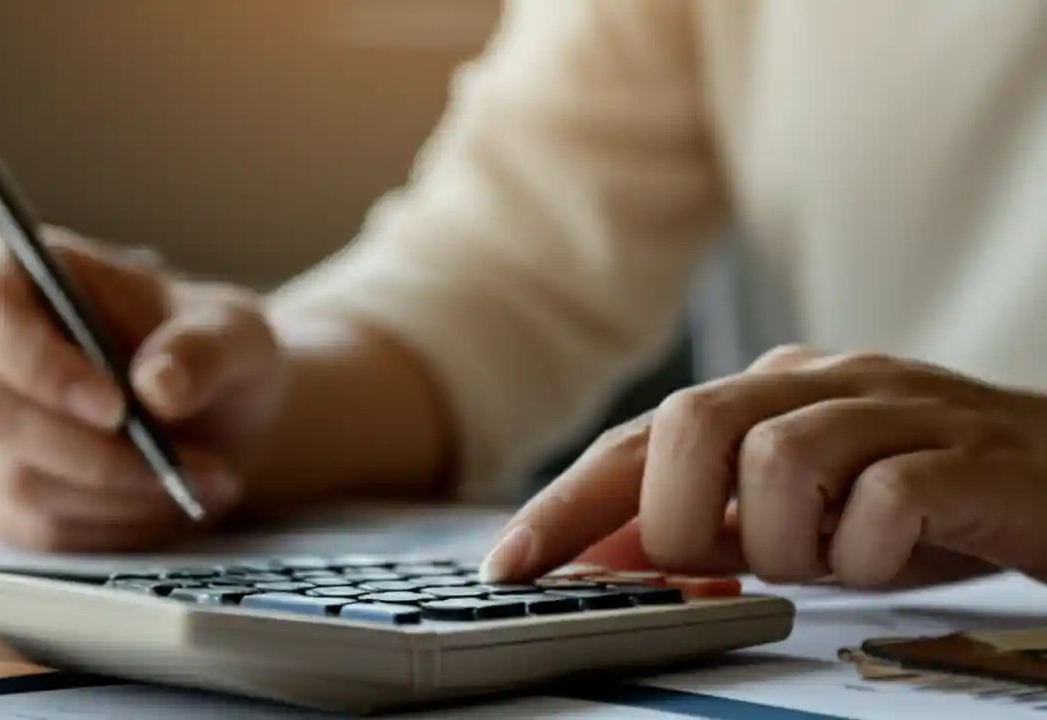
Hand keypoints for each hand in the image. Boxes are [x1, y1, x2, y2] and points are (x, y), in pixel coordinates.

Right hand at [0, 227, 286, 550]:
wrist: (215, 417)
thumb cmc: (207, 354)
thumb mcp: (234, 335)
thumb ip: (204, 350)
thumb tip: (159, 385)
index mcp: (8, 270)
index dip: (40, 365)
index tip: (116, 407)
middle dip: (101, 455)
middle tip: (190, 467)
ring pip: (17, 481)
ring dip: (120, 495)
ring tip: (200, 484)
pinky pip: (32, 528)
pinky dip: (109, 527)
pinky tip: (163, 507)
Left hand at [480, 345, 1046, 587]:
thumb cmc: (921, 498)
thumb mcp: (799, 516)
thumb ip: (711, 526)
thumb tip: (600, 563)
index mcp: (771, 392)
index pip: (642, 439)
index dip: (569, 502)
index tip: (512, 563)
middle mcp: (824, 384)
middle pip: (693, 421)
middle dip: (680, 516)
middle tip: (721, 561)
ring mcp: (899, 410)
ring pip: (781, 457)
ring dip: (784, 539)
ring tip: (829, 558)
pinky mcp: (971, 456)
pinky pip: (889, 499)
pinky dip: (872, 552)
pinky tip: (891, 559)